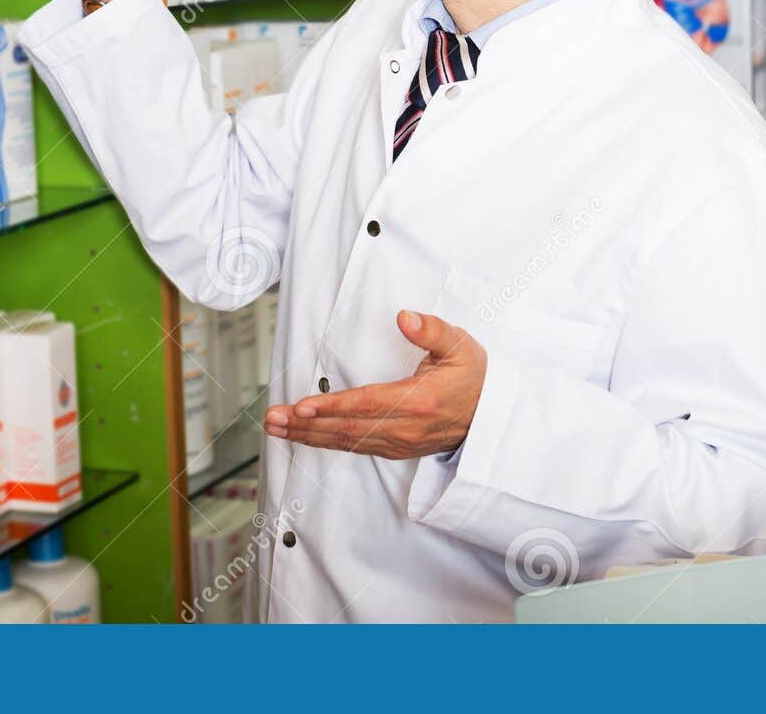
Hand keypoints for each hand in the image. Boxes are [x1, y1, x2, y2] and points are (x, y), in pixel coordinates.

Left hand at [263, 311, 485, 459]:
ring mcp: (399, 442)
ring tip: (278, 428)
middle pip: (347, 428)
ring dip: (309, 436)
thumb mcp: (460, 346)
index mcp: (418, 401)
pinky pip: (355, 447)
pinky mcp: (396, 448)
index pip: (367, 405)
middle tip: (273, 418)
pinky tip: (307, 436)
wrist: (492, 417)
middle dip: (306, 424)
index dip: (333, 407)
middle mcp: (405, 427)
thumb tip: (404, 317)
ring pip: (346, 441)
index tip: (303, 406)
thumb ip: (432, 330)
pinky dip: (326, 442)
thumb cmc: (474, 378)